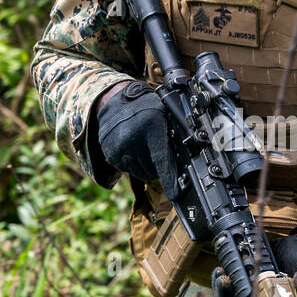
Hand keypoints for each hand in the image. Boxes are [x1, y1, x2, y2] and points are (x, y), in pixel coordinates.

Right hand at [94, 80, 179, 194]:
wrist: (116, 102)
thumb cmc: (146, 110)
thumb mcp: (163, 117)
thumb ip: (172, 137)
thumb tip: (186, 162)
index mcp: (150, 128)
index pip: (162, 160)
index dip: (169, 179)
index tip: (175, 194)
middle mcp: (132, 140)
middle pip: (152, 170)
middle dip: (158, 167)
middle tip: (157, 152)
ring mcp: (118, 148)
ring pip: (140, 173)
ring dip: (146, 167)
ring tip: (144, 148)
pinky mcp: (110, 155)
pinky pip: (127, 170)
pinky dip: (133, 164)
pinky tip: (133, 149)